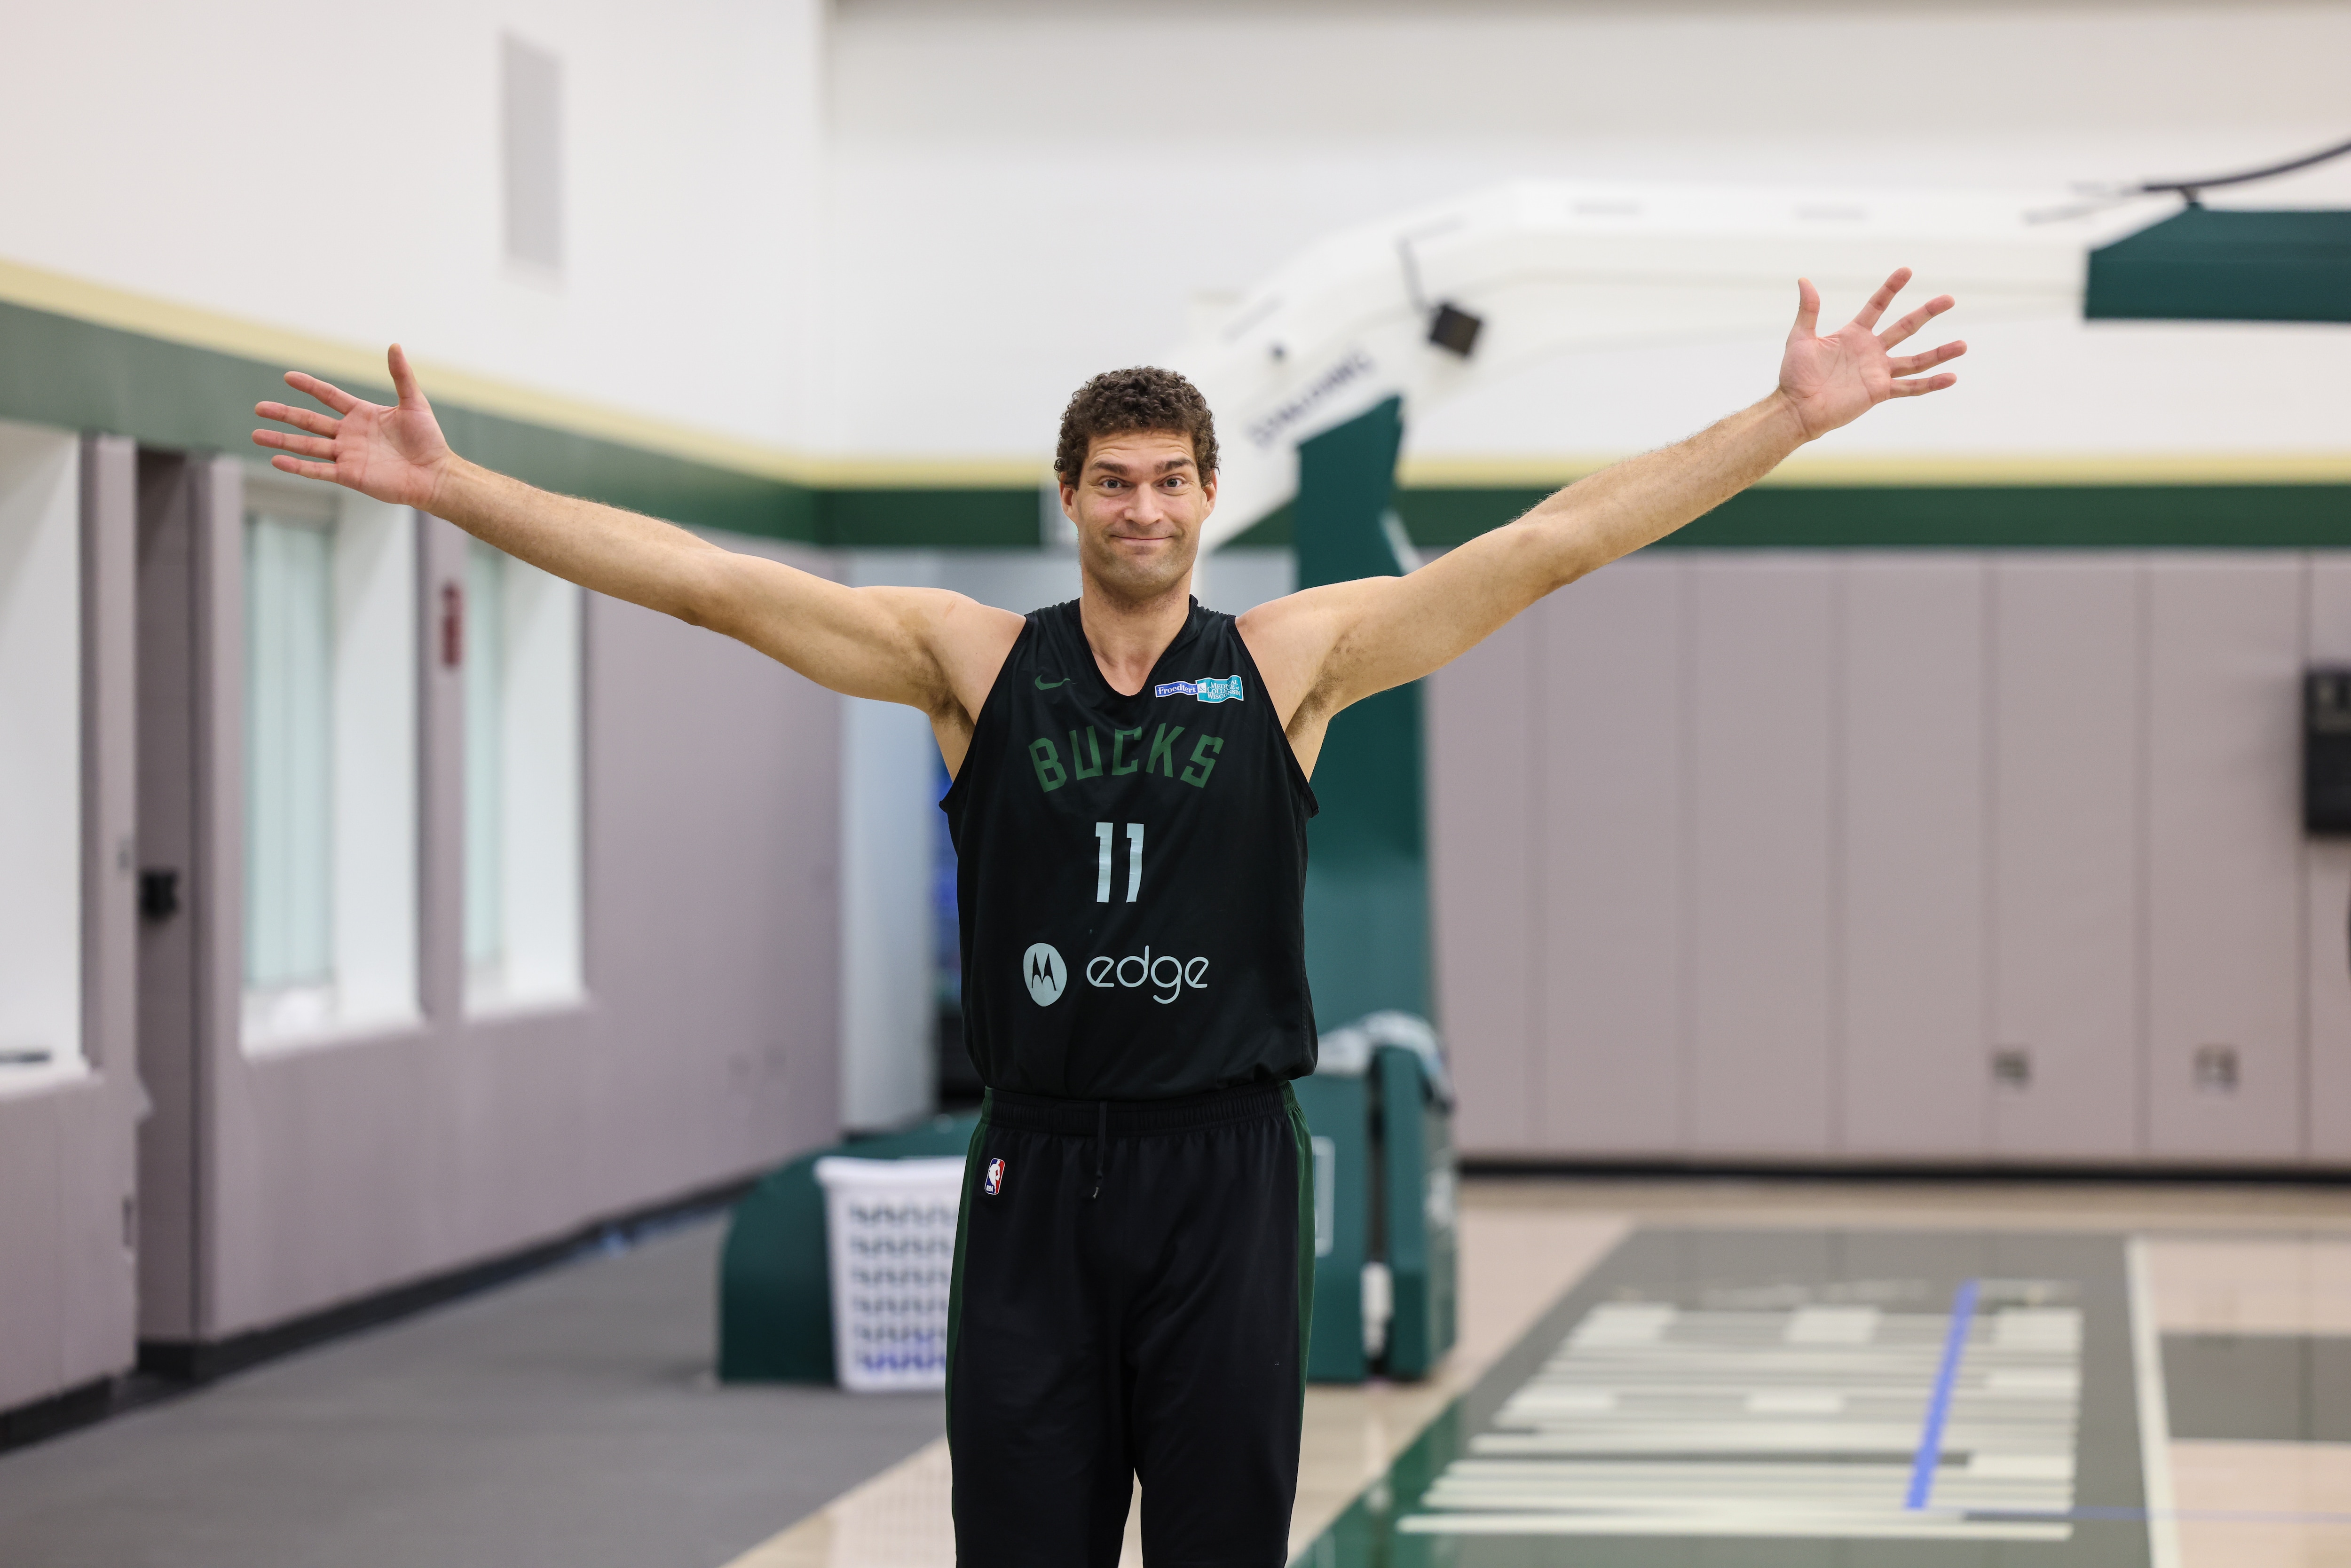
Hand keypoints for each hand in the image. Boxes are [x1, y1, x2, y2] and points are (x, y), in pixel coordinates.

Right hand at [252, 345, 455, 510]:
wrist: (435, 474)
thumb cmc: (428, 439)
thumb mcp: (414, 403)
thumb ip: (401, 376)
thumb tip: (395, 345)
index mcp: (361, 415)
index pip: (328, 396)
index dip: (309, 386)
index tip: (288, 376)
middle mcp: (349, 434)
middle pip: (309, 421)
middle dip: (283, 413)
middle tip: (258, 407)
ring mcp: (347, 455)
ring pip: (307, 446)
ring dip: (281, 440)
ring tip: (256, 434)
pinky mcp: (349, 475)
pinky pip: (318, 470)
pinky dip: (297, 467)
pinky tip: (276, 461)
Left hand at [1775, 268, 1964, 440]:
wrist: (1796, 408)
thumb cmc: (1795, 375)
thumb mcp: (1801, 338)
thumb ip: (1808, 310)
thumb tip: (1804, 280)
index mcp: (1853, 335)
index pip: (1877, 306)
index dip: (1891, 289)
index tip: (1907, 270)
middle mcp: (1870, 351)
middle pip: (1905, 327)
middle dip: (1927, 312)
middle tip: (1949, 298)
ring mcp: (1877, 372)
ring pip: (1916, 360)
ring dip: (1939, 352)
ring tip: (1964, 345)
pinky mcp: (1879, 392)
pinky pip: (1910, 387)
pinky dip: (1930, 384)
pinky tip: (1952, 377)